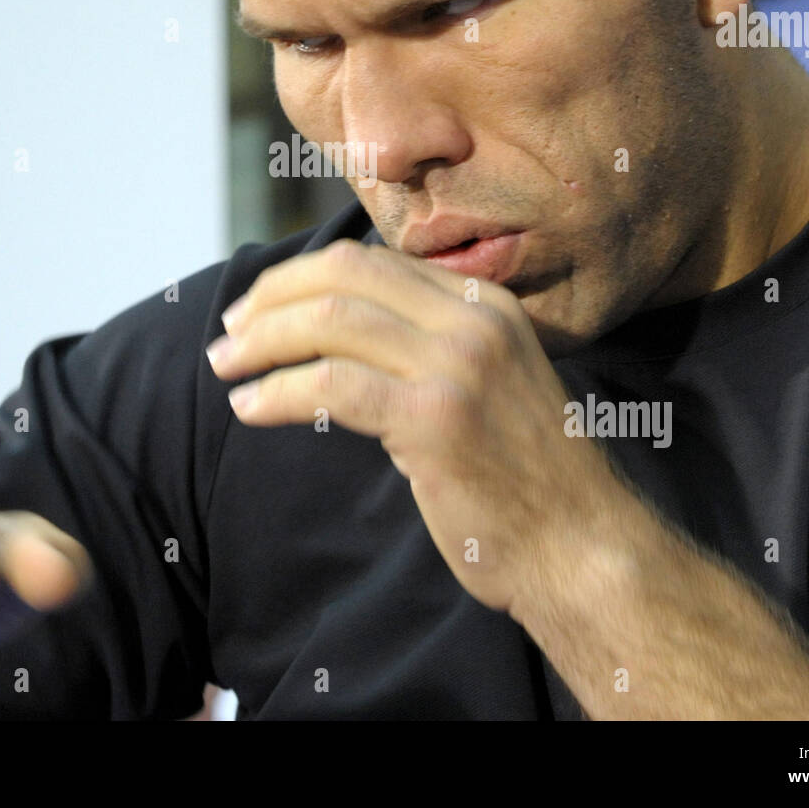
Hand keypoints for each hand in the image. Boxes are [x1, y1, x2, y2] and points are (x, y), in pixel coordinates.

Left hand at [205, 239, 612, 616]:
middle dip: (271, 298)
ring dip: (262, 342)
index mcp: (484, 302)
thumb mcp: (487, 383)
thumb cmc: (524, 476)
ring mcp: (458, 365)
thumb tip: (335, 334)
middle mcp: (473, 319)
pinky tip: (249, 410)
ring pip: (331, 321)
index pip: (371, 262)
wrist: (585, 546)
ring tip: (224, 369)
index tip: (258, 308)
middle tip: (228, 334)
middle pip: (344, 275)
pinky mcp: (436, 419)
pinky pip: (333, 385)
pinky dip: (278, 392)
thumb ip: (426, 347)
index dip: (301, 277)